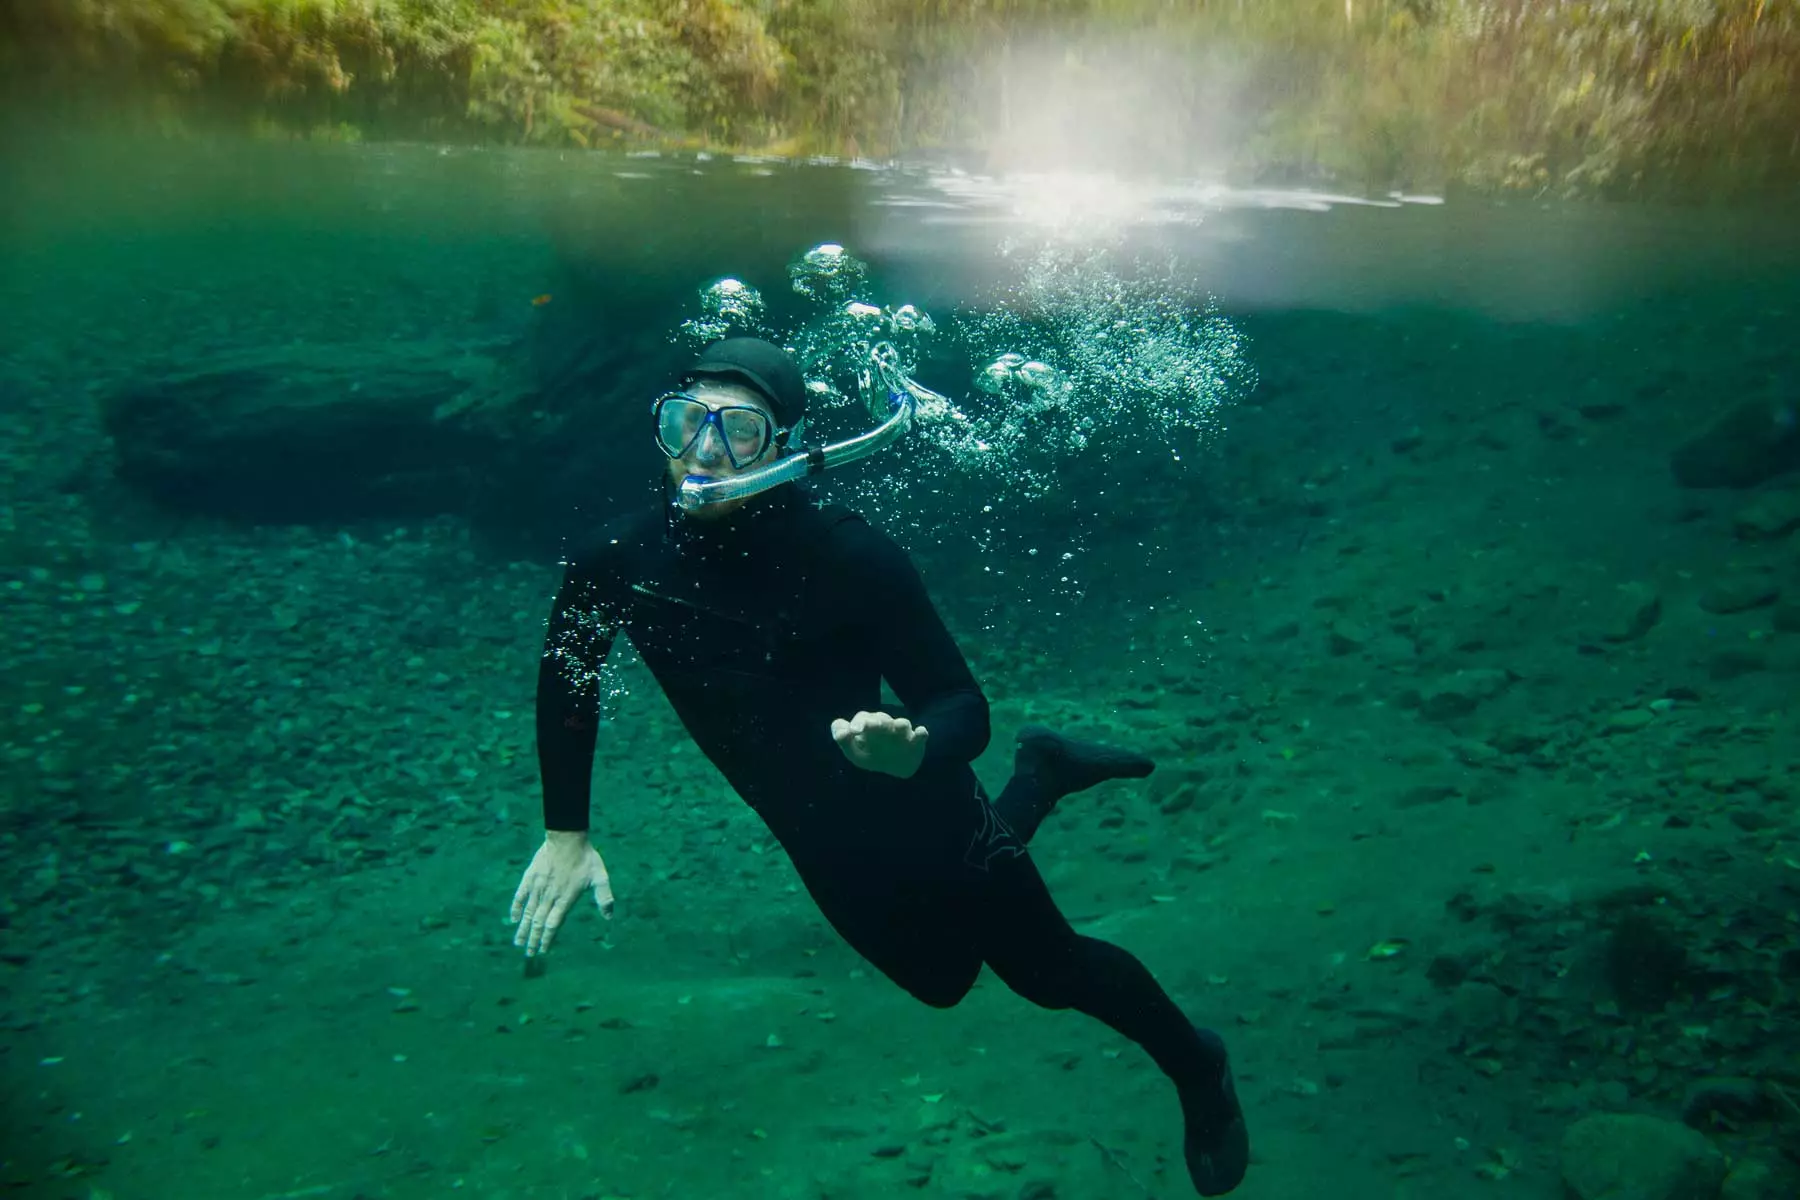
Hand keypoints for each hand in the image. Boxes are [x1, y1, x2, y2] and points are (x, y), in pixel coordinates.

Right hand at [510, 830, 612, 956]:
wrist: (567, 837)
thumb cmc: (586, 858)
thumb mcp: (600, 877)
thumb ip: (604, 897)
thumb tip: (609, 916)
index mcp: (565, 898)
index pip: (553, 924)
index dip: (547, 938)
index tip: (543, 950)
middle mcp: (549, 896)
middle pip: (538, 923)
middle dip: (533, 939)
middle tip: (529, 954)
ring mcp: (538, 887)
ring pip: (528, 913)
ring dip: (523, 929)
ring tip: (518, 942)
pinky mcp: (530, 877)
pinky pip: (520, 896)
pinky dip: (516, 908)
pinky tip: (513, 919)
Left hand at [831, 710, 928, 778]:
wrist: (898, 766)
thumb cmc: (873, 754)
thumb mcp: (855, 752)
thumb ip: (844, 740)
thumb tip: (838, 728)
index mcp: (870, 725)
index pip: (863, 718)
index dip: (858, 722)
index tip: (854, 730)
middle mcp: (886, 725)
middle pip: (882, 719)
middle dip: (877, 722)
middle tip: (871, 726)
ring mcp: (902, 733)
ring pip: (901, 725)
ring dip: (899, 725)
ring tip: (898, 725)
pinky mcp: (916, 742)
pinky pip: (921, 735)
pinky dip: (921, 734)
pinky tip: (921, 732)